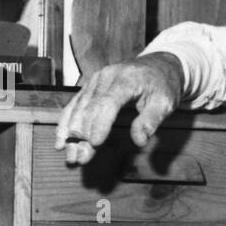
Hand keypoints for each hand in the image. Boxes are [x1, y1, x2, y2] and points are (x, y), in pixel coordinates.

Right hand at [54, 52, 184, 164]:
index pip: (108, 102)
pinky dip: (66, 122)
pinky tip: (61, 140)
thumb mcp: (165, 103)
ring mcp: (96, 80)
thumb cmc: (163, 86)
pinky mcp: (90, 86)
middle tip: (80, 159)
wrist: (158, 66)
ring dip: (71, 133)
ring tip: (70, 155)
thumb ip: (151, 121)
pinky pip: (75, 104)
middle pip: (90, 107)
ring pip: (78, 107)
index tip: (94, 143)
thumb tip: (139, 141)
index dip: (100, 123)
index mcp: (127, 79)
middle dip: (83, 135)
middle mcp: (107, 77)